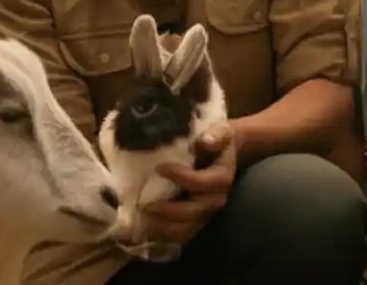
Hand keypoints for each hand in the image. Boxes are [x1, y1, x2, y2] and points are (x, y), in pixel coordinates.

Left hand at [141, 122, 237, 245]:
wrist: (224, 156)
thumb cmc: (218, 142)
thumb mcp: (221, 132)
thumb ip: (217, 135)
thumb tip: (206, 141)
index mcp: (221, 178)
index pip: (201, 183)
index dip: (181, 177)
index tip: (159, 168)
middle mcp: (215, 199)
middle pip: (193, 212)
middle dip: (168, 210)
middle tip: (144, 204)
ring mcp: (206, 212)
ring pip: (186, 228)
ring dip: (164, 228)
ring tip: (143, 220)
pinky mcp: (197, 220)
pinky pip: (182, 234)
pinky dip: (165, 235)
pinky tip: (147, 230)